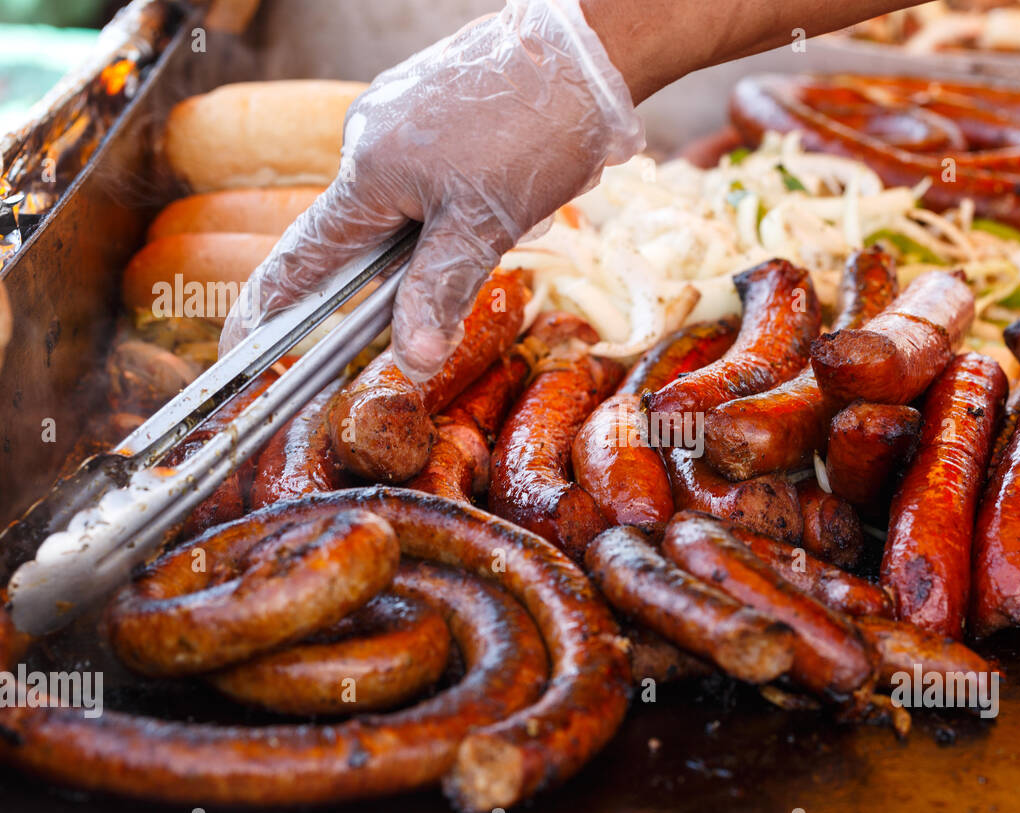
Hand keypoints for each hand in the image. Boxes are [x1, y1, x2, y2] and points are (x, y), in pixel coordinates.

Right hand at [218, 0, 642, 381]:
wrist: (586, 51)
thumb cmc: (535, 128)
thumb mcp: (486, 225)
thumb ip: (439, 293)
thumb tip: (410, 363)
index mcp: (367, 170)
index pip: (304, 257)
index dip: (272, 308)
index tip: (243, 350)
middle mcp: (367, 137)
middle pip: (363, 234)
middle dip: (410, 265)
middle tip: (468, 256)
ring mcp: (397, 114)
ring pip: (407, 204)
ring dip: (449, 229)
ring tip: (514, 205)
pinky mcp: (427, 103)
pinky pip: (429, 170)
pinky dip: (461, 196)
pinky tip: (511, 182)